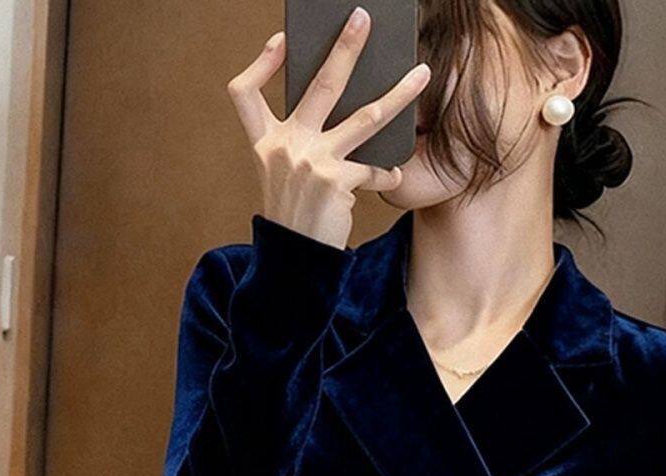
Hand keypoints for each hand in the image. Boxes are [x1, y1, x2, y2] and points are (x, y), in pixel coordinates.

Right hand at [226, 6, 430, 249]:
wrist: (296, 262)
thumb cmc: (296, 217)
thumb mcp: (282, 177)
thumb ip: (300, 143)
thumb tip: (343, 108)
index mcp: (265, 143)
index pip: (243, 93)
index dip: (259, 64)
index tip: (279, 42)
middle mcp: (285, 146)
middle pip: (319, 84)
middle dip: (345, 47)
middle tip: (363, 19)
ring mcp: (312, 162)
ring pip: (365, 117)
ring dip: (399, 94)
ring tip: (421, 75)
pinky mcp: (337, 182)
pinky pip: (373, 169)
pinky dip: (386, 173)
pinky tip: (394, 177)